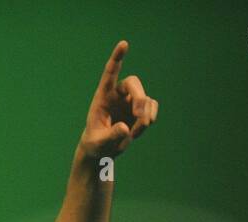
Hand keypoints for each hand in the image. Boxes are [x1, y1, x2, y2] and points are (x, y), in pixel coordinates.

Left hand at [79, 40, 158, 159]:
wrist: (102, 151)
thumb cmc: (95, 144)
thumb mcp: (99, 143)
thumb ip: (111, 136)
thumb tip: (125, 128)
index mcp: (102, 96)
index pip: (110, 73)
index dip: (117, 58)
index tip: (124, 44)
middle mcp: (117, 94)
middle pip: (134, 84)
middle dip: (139, 98)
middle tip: (141, 117)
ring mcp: (130, 101)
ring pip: (145, 98)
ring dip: (145, 116)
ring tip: (134, 133)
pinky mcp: (140, 110)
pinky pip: (152, 108)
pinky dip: (148, 120)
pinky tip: (136, 133)